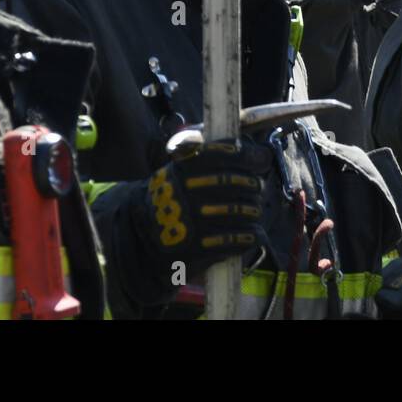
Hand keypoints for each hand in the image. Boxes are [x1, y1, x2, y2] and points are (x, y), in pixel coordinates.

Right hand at [136, 138, 271, 270]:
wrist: (141, 237)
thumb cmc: (171, 198)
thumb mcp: (179, 170)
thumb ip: (213, 157)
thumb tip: (260, 154)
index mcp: (181, 169)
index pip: (220, 154)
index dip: (246, 155)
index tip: (258, 158)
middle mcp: (185, 192)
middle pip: (236, 182)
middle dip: (253, 184)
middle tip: (256, 187)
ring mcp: (191, 221)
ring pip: (241, 211)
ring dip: (253, 211)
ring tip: (252, 211)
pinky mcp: (198, 248)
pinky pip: (237, 239)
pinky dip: (250, 235)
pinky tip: (251, 233)